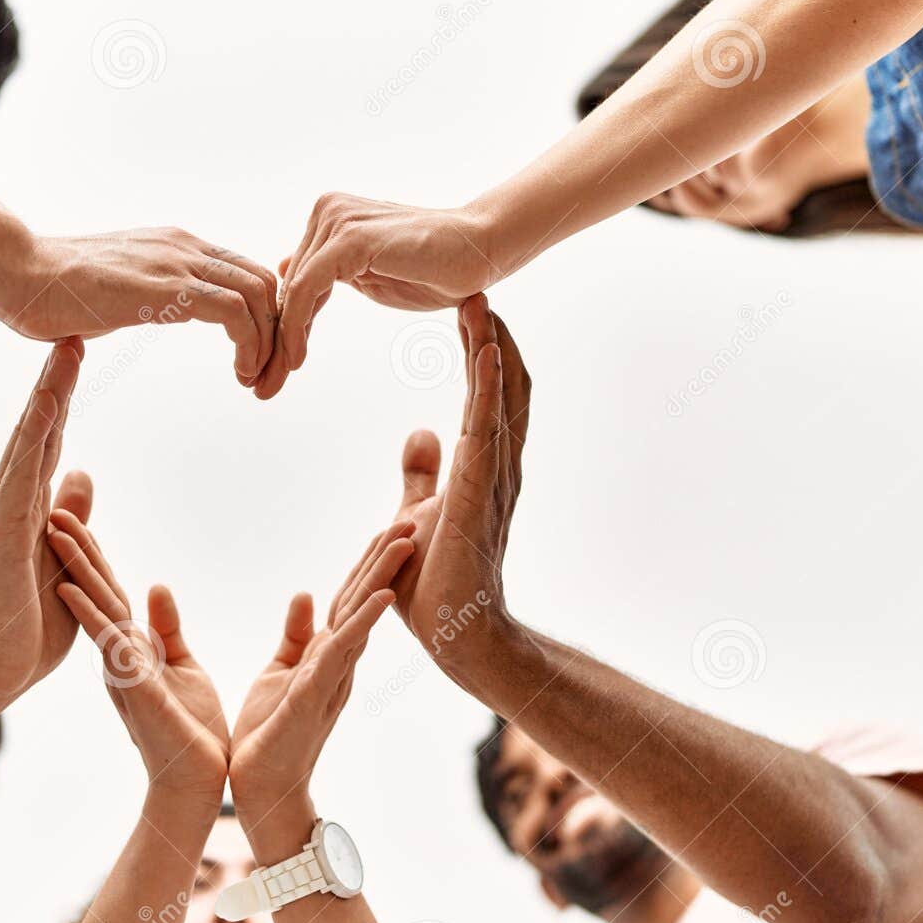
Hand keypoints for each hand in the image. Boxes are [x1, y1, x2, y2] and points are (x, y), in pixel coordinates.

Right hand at [0, 338, 90, 709]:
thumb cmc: (23, 629)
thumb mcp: (63, 560)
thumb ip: (70, 517)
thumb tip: (82, 475)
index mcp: (25, 510)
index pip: (48, 445)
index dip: (62, 403)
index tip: (77, 360)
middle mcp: (8, 503)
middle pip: (36, 432)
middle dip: (55, 383)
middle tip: (73, 334)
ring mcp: (3, 516)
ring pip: (28, 443)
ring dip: (49, 395)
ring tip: (67, 351)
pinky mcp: (5, 535)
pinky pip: (24, 477)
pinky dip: (37, 438)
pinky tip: (51, 406)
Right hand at [8, 229, 278, 391]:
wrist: (20, 274)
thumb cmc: (58, 292)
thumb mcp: (122, 290)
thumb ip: (151, 295)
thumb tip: (159, 311)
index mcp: (177, 247)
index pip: (248, 273)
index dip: (266, 317)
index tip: (260, 357)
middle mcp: (185, 247)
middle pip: (264, 282)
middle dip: (278, 333)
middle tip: (268, 376)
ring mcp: (177, 262)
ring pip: (259, 293)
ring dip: (269, 343)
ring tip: (256, 380)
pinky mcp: (166, 288)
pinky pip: (234, 310)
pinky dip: (251, 343)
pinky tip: (240, 372)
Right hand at [47, 510, 228, 804]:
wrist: (200, 783)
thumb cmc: (192, 730)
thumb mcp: (180, 666)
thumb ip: (166, 629)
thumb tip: (155, 587)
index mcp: (130, 649)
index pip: (107, 591)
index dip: (90, 554)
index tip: (70, 515)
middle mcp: (119, 656)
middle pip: (93, 593)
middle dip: (74, 551)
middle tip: (50, 509)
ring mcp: (123, 670)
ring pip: (95, 610)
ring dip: (74, 570)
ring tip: (52, 532)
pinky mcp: (136, 688)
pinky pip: (110, 645)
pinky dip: (90, 615)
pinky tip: (70, 590)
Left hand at [229, 525, 414, 817]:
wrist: (258, 787)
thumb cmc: (268, 734)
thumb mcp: (280, 672)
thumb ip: (295, 636)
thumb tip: (306, 596)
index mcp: (329, 655)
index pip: (352, 599)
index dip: (371, 563)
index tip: (392, 527)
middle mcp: (338, 663)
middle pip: (364, 600)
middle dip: (386, 560)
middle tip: (412, 519)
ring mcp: (331, 677)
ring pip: (361, 617)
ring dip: (383, 578)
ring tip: (405, 541)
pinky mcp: (314, 694)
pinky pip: (342, 651)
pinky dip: (363, 621)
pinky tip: (383, 596)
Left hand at [260, 195, 499, 397]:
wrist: (482, 252)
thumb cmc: (434, 270)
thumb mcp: (368, 277)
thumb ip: (327, 275)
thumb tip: (286, 273)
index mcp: (329, 219)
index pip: (292, 280)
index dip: (279, 329)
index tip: (269, 372)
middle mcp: (327, 212)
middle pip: (286, 287)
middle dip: (274, 342)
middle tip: (262, 388)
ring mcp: (337, 220)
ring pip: (291, 291)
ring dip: (281, 342)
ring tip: (274, 382)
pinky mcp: (351, 238)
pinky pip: (308, 288)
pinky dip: (298, 326)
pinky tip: (297, 359)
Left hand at [389, 296, 531, 679]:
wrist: (453, 635)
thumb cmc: (432, 583)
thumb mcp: (417, 513)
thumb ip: (421, 474)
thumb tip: (420, 433)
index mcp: (482, 468)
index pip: (489, 396)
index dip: (484, 352)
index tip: (472, 310)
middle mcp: (498, 467)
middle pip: (505, 387)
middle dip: (493, 337)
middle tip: (478, 287)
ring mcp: (495, 479)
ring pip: (502, 400)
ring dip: (493, 350)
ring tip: (481, 304)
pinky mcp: (480, 492)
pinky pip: (487, 426)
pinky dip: (488, 385)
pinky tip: (483, 350)